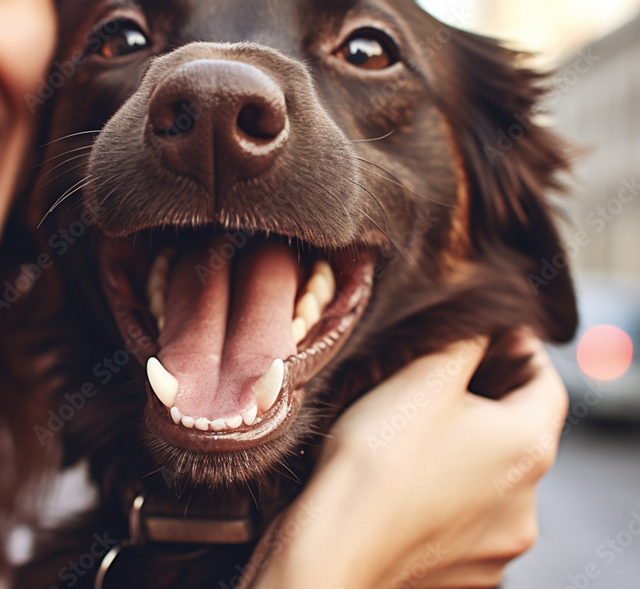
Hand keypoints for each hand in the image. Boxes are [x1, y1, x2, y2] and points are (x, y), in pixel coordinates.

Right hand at [245, 328, 568, 587]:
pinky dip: (446, 493)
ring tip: (413, 430)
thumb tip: (479, 316)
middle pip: (519, 430)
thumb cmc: (378, 458)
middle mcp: (527, 500)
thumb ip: (464, 337)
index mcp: (528, 446)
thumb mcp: (422, 376)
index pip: (546, 381)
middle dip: (485, 398)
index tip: (481, 332)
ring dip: (465, 449)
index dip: (517, 349)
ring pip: (492, 476)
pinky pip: (467, 517)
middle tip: (438, 377)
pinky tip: (406, 478)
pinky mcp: (468, 568)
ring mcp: (499, 541)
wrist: (334, 545)